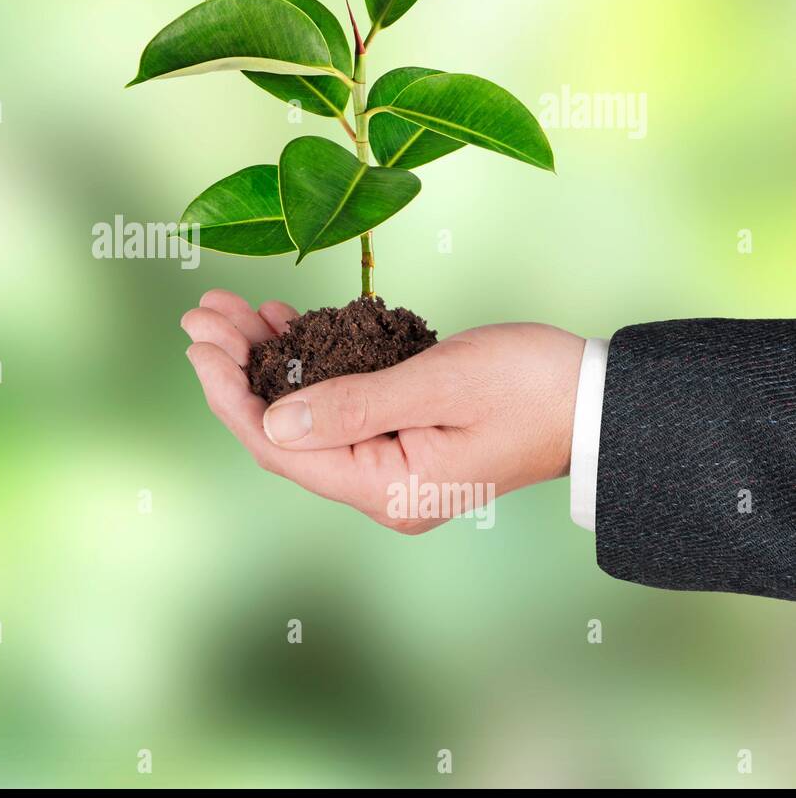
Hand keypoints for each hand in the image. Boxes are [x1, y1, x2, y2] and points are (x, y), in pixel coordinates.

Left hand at [181, 289, 584, 532]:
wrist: (600, 400)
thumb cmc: (532, 387)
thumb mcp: (440, 384)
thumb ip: (353, 405)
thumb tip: (269, 421)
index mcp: (385, 488)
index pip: (279, 446)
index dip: (229, 394)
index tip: (198, 343)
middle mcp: (378, 486)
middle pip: (281, 429)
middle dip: (236, 368)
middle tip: (200, 314)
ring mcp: (388, 463)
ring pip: (301, 411)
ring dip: (263, 358)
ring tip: (226, 309)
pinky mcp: (399, 435)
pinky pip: (334, 401)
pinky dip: (305, 359)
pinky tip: (279, 321)